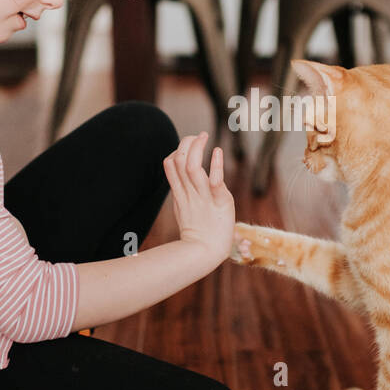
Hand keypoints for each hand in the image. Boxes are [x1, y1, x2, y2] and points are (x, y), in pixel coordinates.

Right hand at [163, 131, 234, 267]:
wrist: (204, 254)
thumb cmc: (198, 236)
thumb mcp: (185, 210)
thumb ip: (183, 194)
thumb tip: (181, 182)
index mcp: (180, 194)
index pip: (170, 164)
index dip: (176, 151)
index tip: (187, 146)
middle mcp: (189, 192)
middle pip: (179, 161)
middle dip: (186, 143)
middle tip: (198, 135)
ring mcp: (203, 197)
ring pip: (192, 167)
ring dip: (197, 148)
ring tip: (204, 136)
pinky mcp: (219, 202)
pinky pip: (214, 180)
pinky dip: (215, 164)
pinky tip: (217, 151)